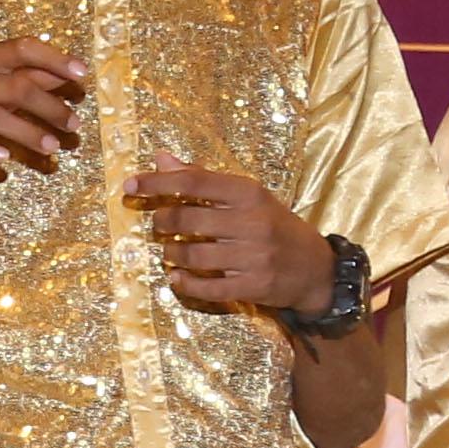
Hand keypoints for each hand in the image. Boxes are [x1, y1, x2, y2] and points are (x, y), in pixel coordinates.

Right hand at [0, 40, 84, 192]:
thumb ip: (30, 79)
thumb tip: (71, 73)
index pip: (21, 49)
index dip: (54, 58)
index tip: (82, 73)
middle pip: (14, 86)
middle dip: (49, 106)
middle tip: (74, 124)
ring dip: (27, 132)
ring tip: (53, 147)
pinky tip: (5, 159)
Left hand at [128, 159, 331, 314]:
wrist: (318, 269)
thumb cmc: (275, 226)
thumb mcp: (248, 197)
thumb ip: (204, 179)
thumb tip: (162, 159)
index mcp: (249, 193)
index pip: (194, 181)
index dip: (157, 182)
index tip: (131, 185)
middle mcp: (252, 222)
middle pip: (187, 218)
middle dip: (162, 220)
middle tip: (159, 223)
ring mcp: (254, 257)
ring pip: (192, 255)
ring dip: (171, 253)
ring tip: (170, 250)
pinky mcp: (254, 287)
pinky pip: (206, 288)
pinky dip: (184, 283)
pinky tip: (176, 278)